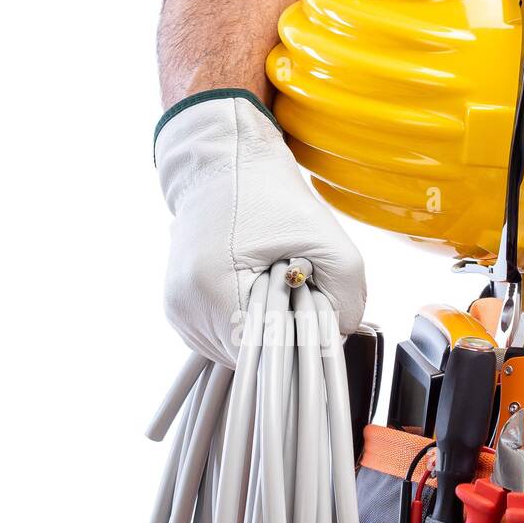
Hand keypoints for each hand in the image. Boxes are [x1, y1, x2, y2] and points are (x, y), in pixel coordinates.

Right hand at [155, 91, 365, 364]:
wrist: (222, 164)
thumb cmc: (269, 195)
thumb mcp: (328, 241)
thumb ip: (346, 298)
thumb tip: (340, 340)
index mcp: (212, 289)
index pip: (267, 356)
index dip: (300, 342)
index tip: (314, 315)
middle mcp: (185, 307)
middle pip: (252, 358)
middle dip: (283, 335)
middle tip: (295, 292)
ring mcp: (177, 312)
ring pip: (237, 354)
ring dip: (264, 331)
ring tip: (271, 286)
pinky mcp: (178, 310)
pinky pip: (221, 339)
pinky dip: (245, 324)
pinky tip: (253, 290)